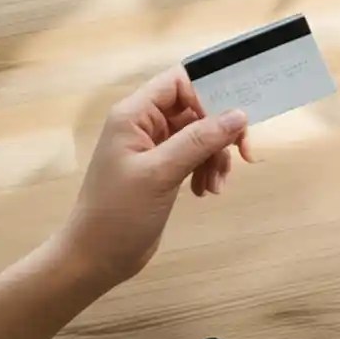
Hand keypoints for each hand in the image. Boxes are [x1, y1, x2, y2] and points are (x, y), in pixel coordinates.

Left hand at [57, 66, 254, 286]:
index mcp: (134, 115)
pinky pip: (195, 157)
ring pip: (199, 135)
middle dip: (220, 131)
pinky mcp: (162, 170)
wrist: (97, 256)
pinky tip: (206, 191)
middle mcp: (144, 125)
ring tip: (217, 186)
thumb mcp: (161, 173)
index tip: (234, 120)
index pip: (179, 82)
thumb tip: (239, 115)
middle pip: (195, 109)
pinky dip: (207, 170)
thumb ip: (199, 141)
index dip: (210, 94)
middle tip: (242, 154)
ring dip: (216, 156)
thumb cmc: (119, 213)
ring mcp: (153, 148)